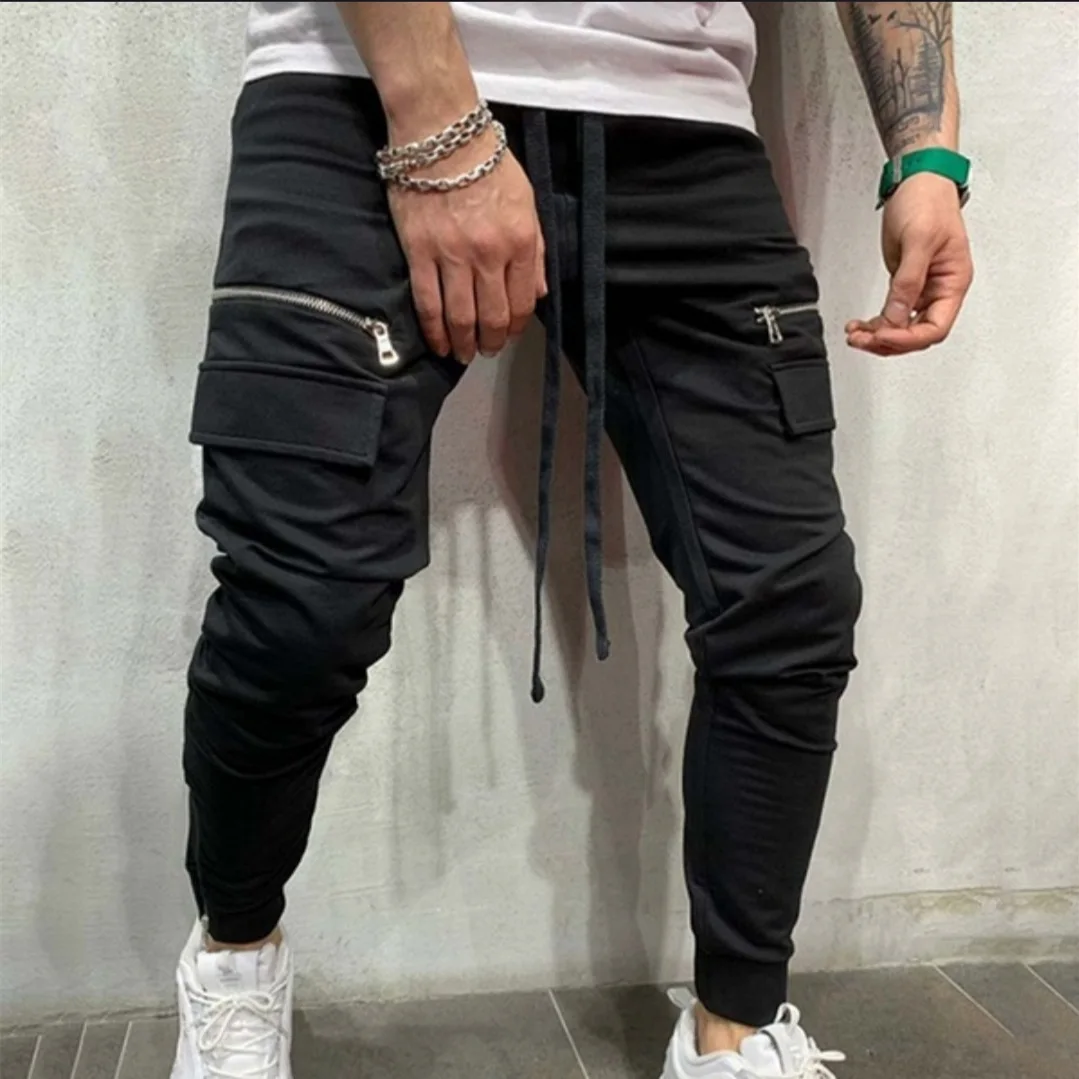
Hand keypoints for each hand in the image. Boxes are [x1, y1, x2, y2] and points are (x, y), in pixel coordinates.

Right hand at [386, 124, 545, 363]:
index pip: (523, 301)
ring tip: (464, 354)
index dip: (516, 326)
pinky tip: (439, 344)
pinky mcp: (420, 253)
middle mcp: (489, 253)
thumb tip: (539, 292)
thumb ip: (536, 250)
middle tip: (486, 351)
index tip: (509, 336)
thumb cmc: (487, 163)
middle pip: (492, 316)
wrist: (441, 134)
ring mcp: (452, 255)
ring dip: (464, 343)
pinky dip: (434, 331)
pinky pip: (427, 303)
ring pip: (460, 317)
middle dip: (491, 342)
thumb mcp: (526, 202)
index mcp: (519, 241)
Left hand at [845, 171, 972, 355]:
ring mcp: (921, 288)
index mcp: (954, 281)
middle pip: (917, 333)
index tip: (883, 335)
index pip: (935, 327)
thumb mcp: (918, 241)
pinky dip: (875, 323)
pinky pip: (891, 314)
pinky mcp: (903, 283)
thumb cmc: (928, 202)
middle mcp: (940, 290)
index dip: (908, 337)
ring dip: (877, 335)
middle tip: (861, 340)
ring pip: (901, 327)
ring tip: (854, 335)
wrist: (917, 181)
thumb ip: (908, 281)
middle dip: (888, 341)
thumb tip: (897, 316)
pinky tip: (859, 326)